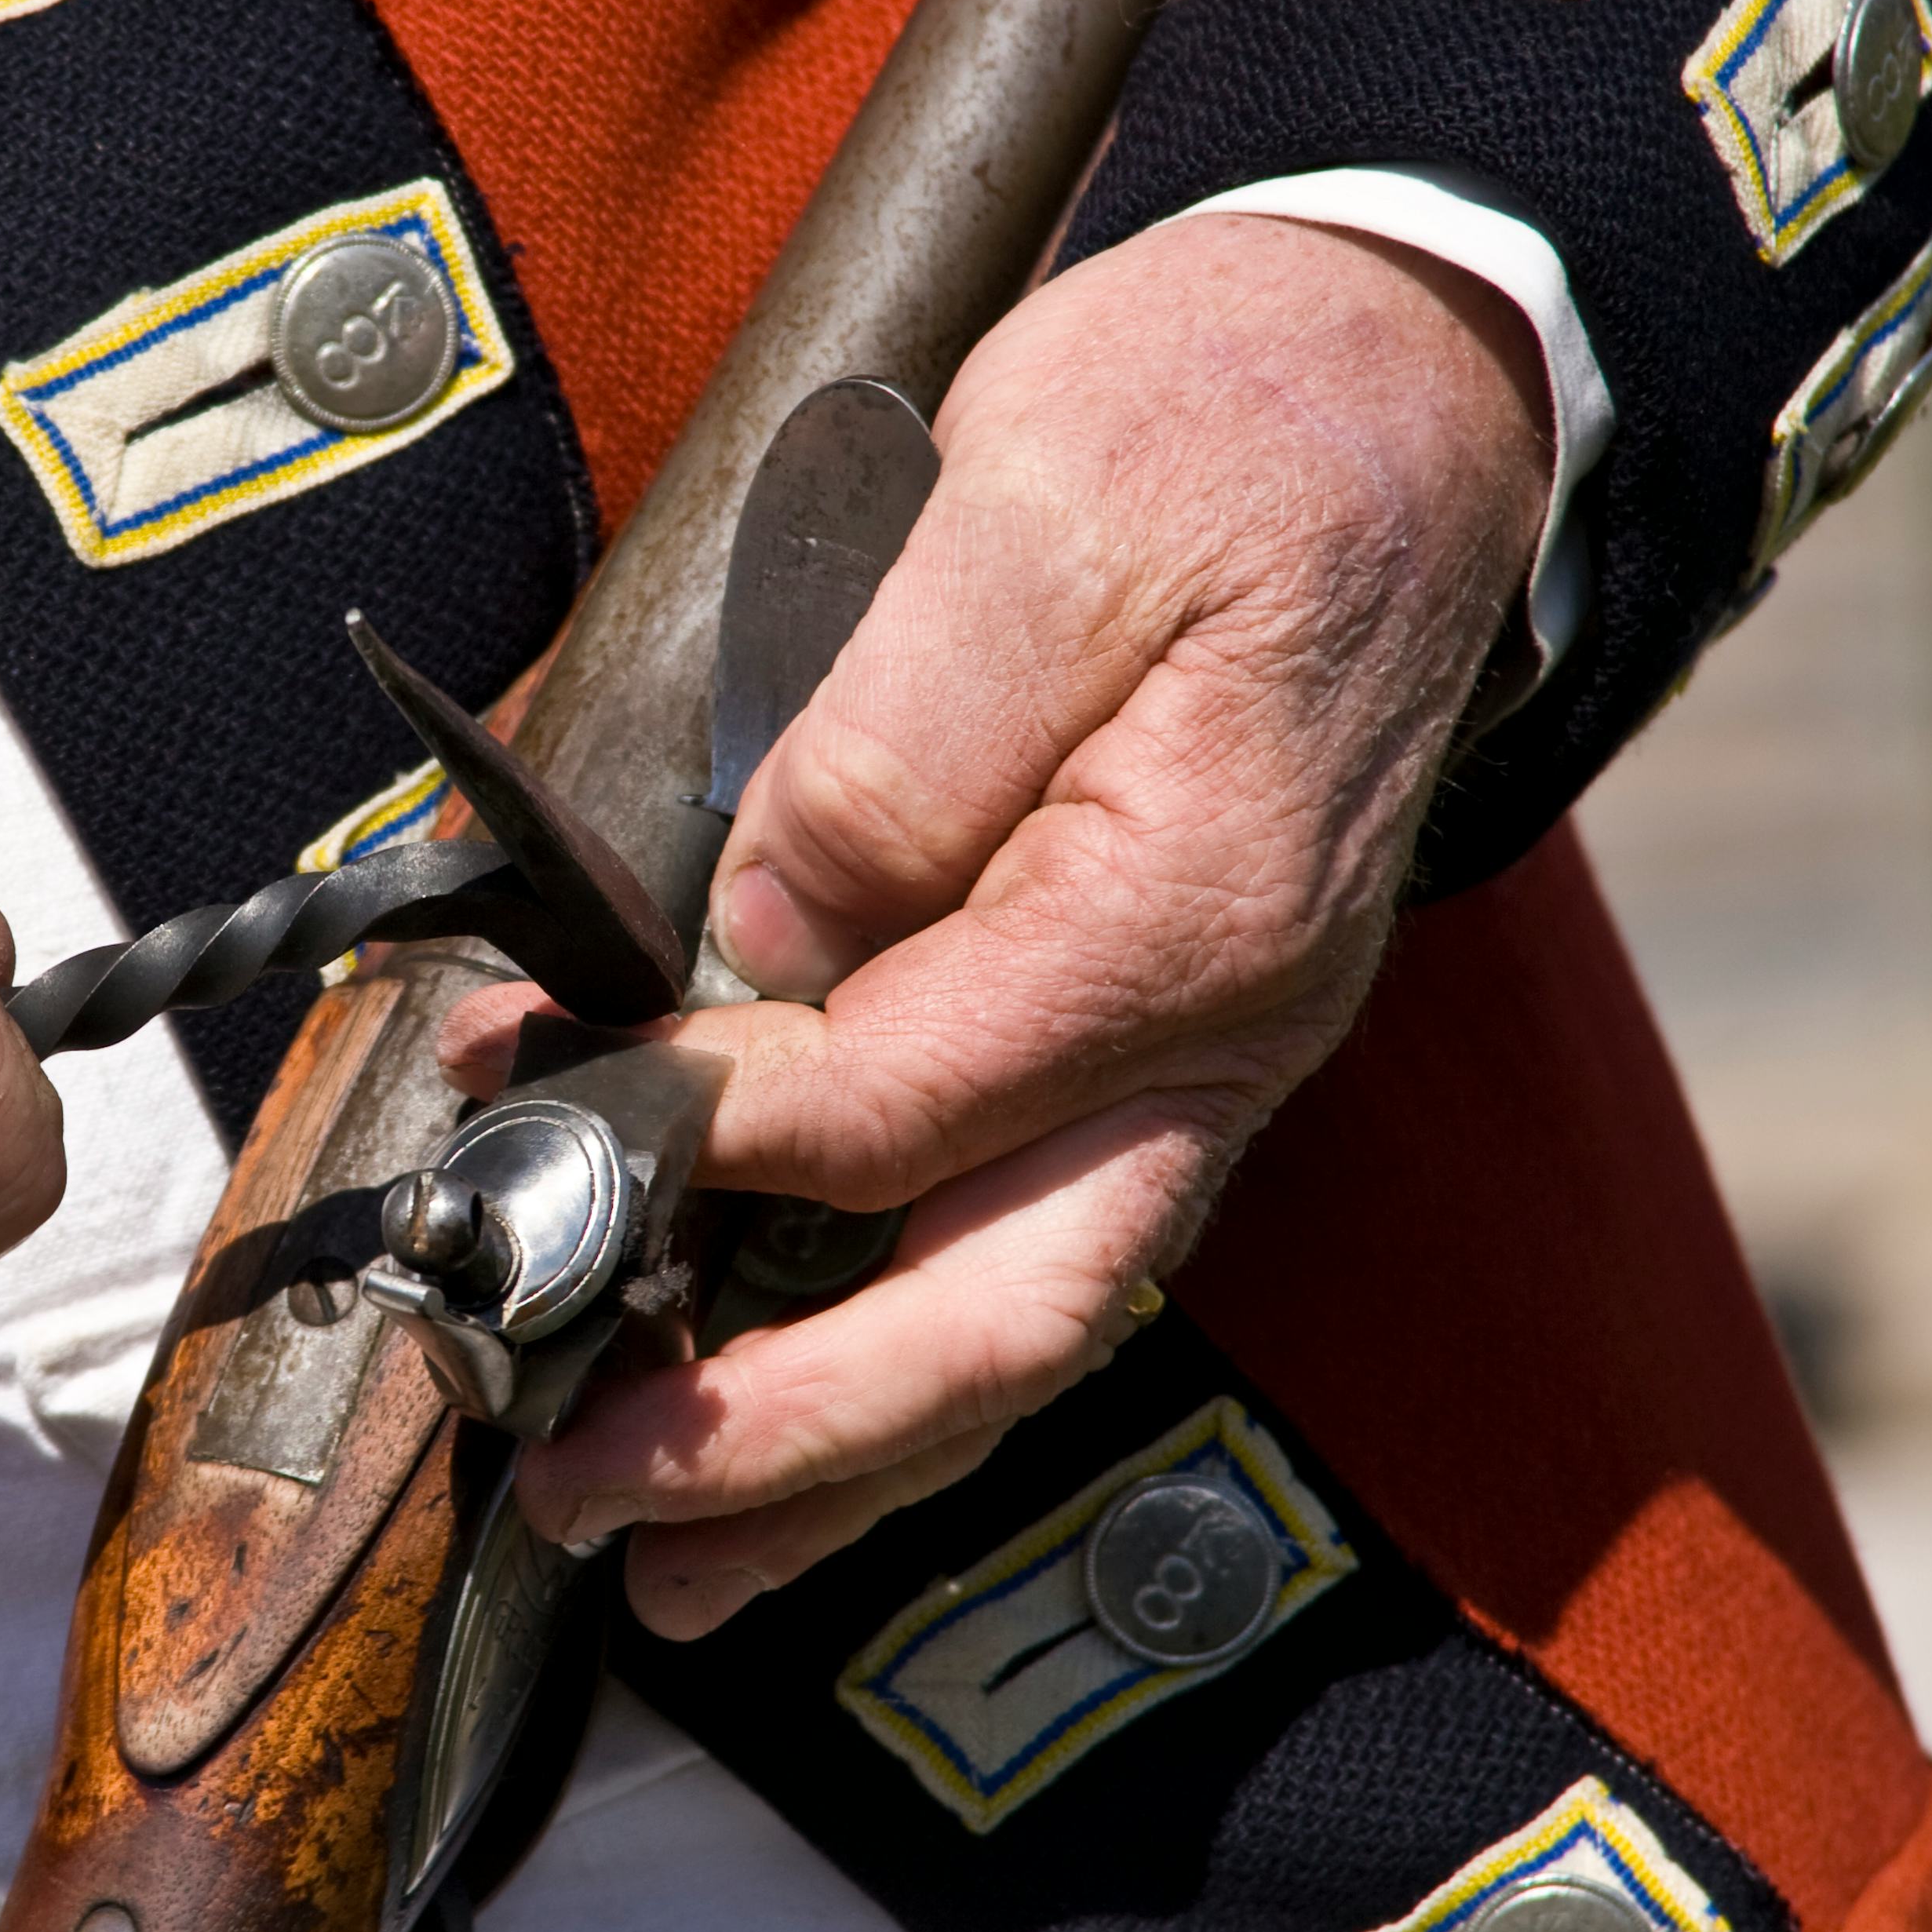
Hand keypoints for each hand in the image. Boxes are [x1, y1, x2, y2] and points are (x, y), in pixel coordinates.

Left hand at [450, 213, 1554, 1635]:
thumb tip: (764, 934)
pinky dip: (894, 1361)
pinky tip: (782, 1425)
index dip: (700, 1135)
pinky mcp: (1151, 1041)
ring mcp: (1198, 1060)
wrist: (1401, 384)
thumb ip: (898, 739)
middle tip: (590, 1493)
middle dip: (787, 1437)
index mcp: (1188, 913)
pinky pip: (1022, 1250)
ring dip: (836, 1458)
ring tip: (664, 1547)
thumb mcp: (1043, 508)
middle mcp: (1219, 1034)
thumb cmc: (1224, 417)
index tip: (530, 1128)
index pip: (904, 1096)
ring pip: (1016, 1322)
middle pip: (1002, 1314)